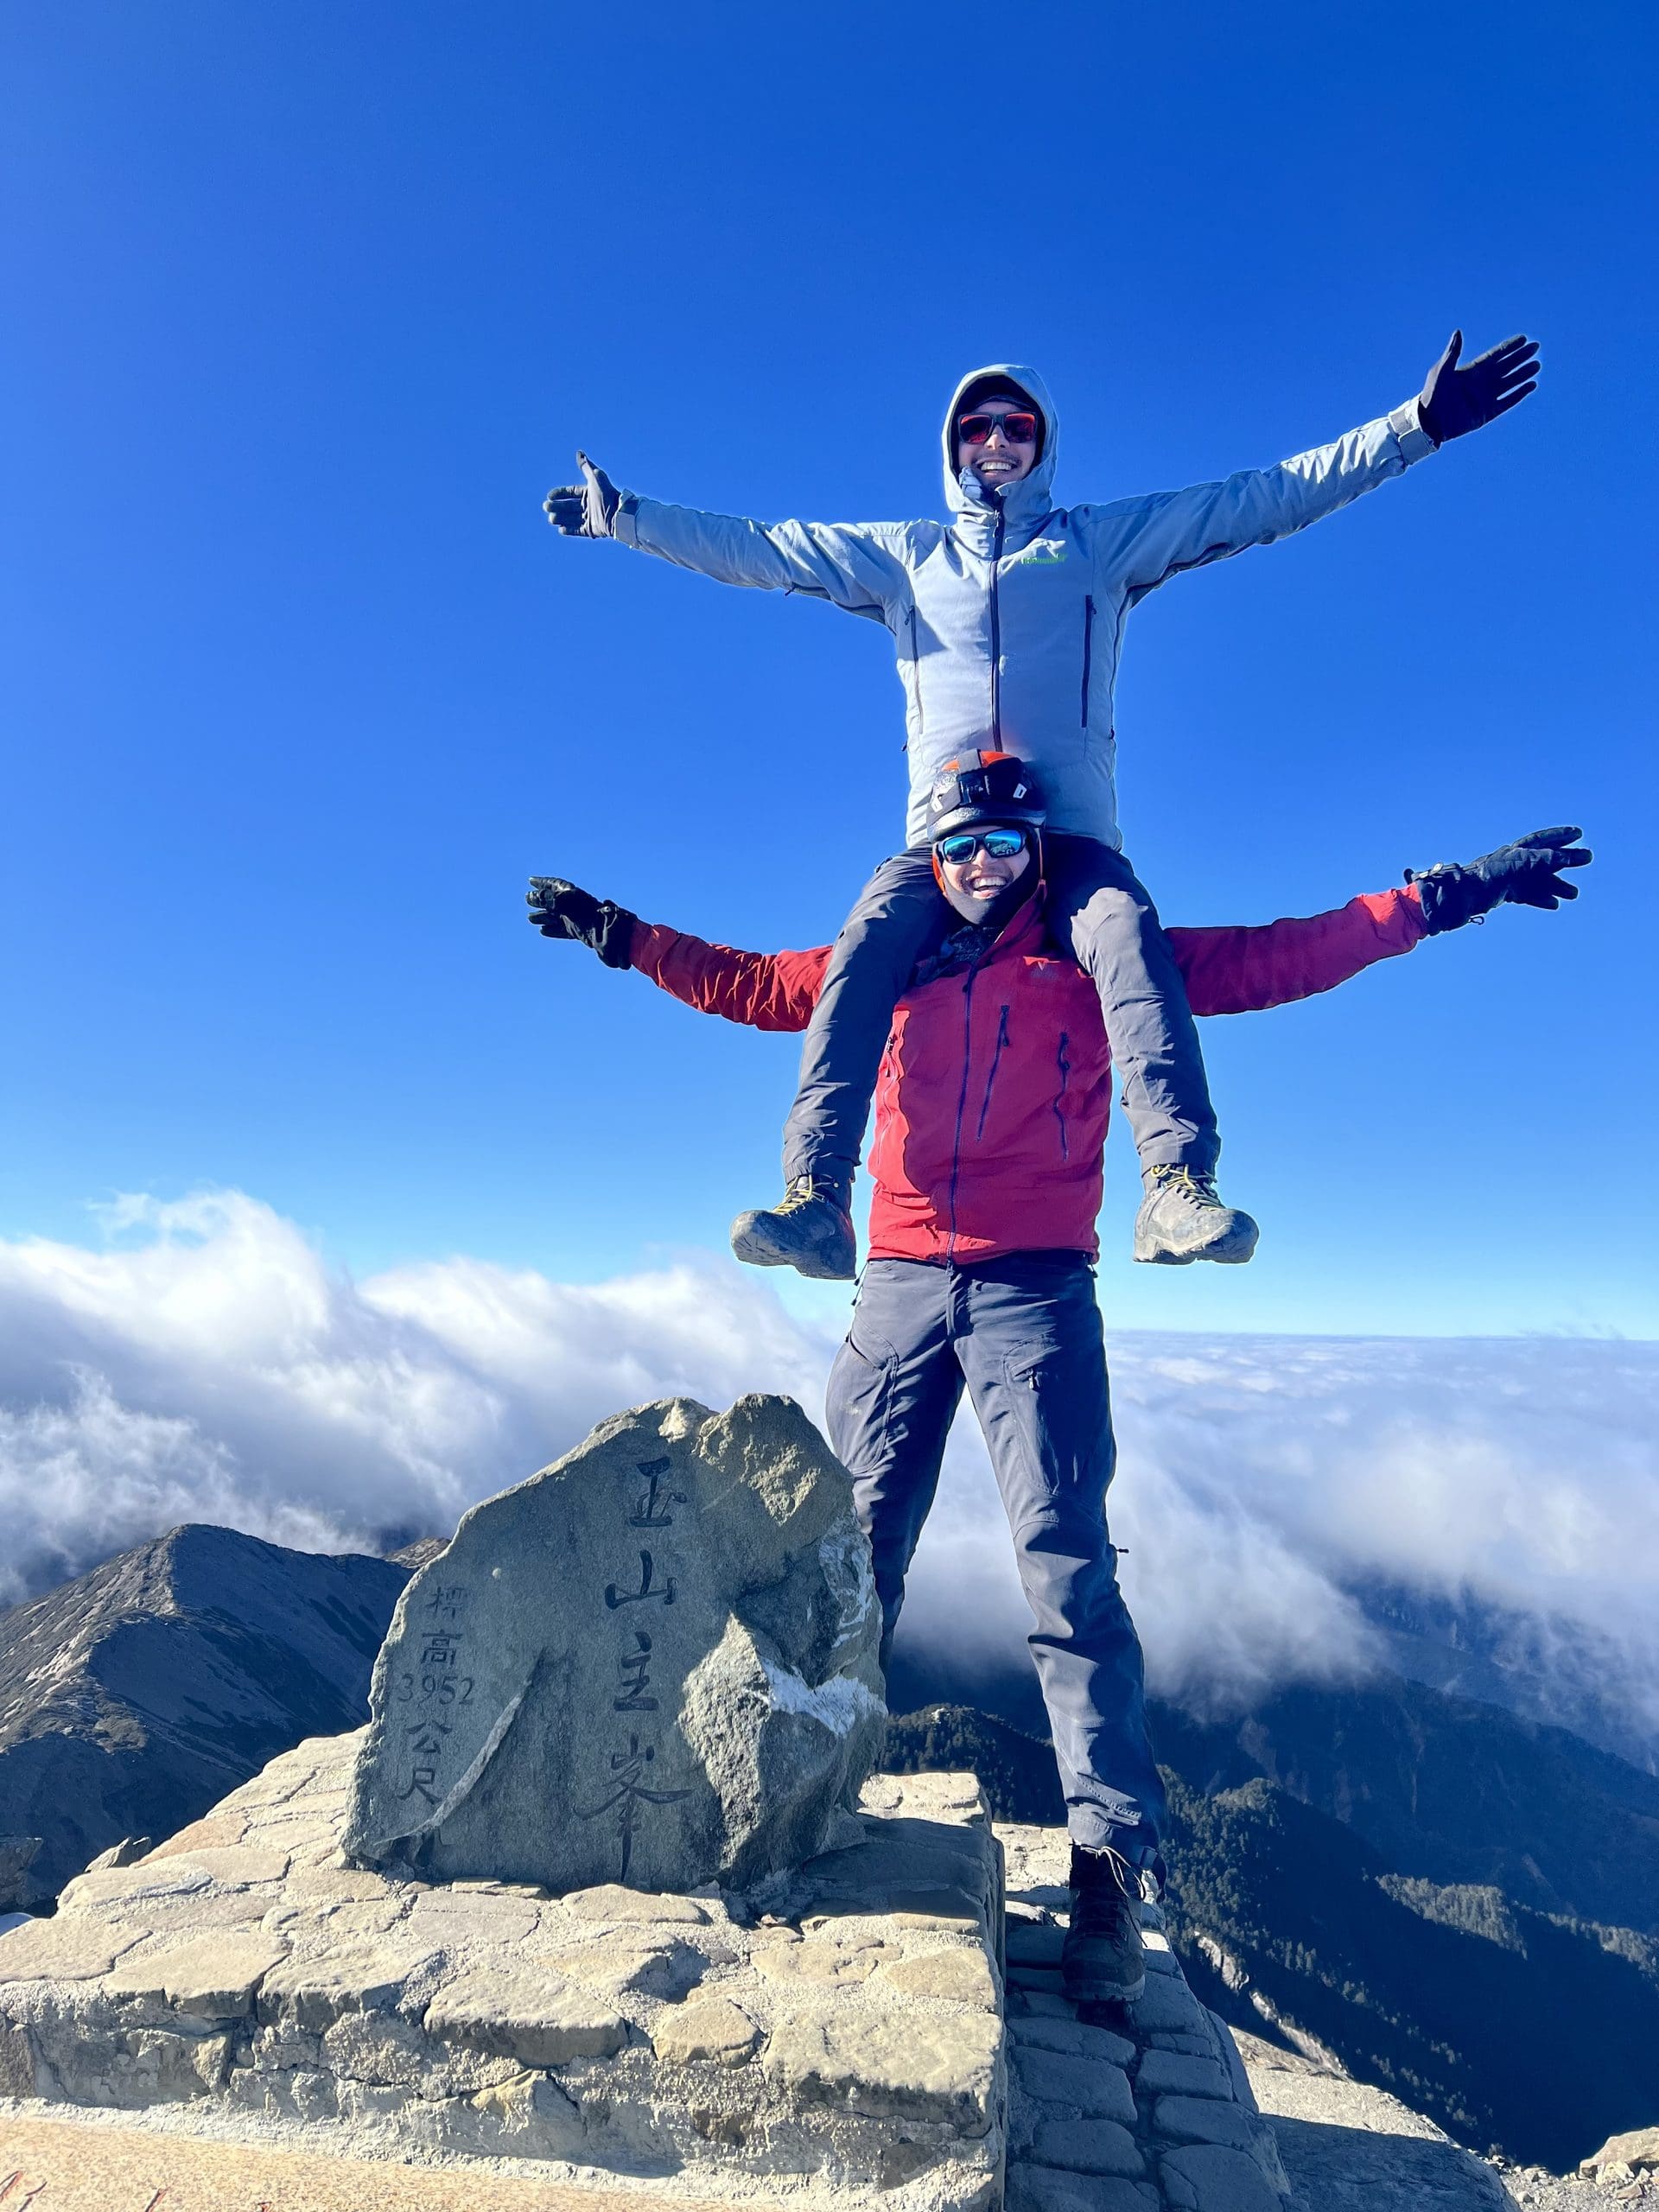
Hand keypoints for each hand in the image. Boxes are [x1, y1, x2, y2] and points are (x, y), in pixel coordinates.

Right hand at [526, 877, 636, 967]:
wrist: (609, 932)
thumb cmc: (588, 914)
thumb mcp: (564, 903)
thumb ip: (546, 898)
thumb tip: (529, 896)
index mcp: (572, 894)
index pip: (554, 885)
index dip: (542, 882)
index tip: (531, 880)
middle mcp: (575, 905)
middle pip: (554, 901)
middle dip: (540, 901)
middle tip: (527, 900)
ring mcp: (578, 919)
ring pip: (557, 917)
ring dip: (544, 917)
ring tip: (530, 918)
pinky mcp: (581, 932)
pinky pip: (563, 930)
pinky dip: (553, 930)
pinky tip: (543, 931)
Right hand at [543, 452, 620, 537]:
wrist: (618, 514)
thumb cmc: (607, 495)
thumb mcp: (596, 478)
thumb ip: (586, 467)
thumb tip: (579, 453)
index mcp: (589, 493)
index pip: (571, 492)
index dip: (560, 493)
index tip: (550, 495)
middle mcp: (589, 505)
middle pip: (569, 506)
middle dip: (557, 507)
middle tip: (546, 507)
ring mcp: (590, 518)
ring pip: (571, 518)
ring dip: (560, 518)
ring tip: (551, 519)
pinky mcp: (592, 530)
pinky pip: (578, 530)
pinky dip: (569, 530)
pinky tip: (560, 529)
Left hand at [1408, 827, 1590, 935]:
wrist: (1452, 901)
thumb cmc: (1478, 882)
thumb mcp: (1510, 869)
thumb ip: (1535, 861)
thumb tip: (1560, 857)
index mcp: (1512, 854)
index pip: (1541, 842)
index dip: (1560, 837)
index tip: (1579, 833)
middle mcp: (1510, 864)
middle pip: (1543, 859)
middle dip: (1565, 859)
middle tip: (1587, 857)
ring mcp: (1506, 879)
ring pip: (1537, 880)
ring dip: (1556, 885)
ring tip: (1574, 894)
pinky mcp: (1501, 894)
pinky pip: (1525, 895)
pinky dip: (1540, 898)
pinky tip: (1553, 905)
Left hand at [1418, 330, 1539, 445]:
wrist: (1429, 422)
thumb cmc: (1432, 395)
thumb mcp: (1441, 371)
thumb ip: (1452, 353)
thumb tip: (1458, 332)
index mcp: (1473, 371)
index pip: (1496, 355)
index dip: (1510, 347)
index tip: (1523, 338)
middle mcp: (1482, 383)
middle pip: (1507, 367)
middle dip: (1521, 357)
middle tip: (1535, 348)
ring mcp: (1486, 398)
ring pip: (1510, 383)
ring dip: (1523, 374)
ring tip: (1536, 365)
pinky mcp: (1488, 413)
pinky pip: (1507, 402)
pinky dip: (1519, 394)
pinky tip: (1531, 386)